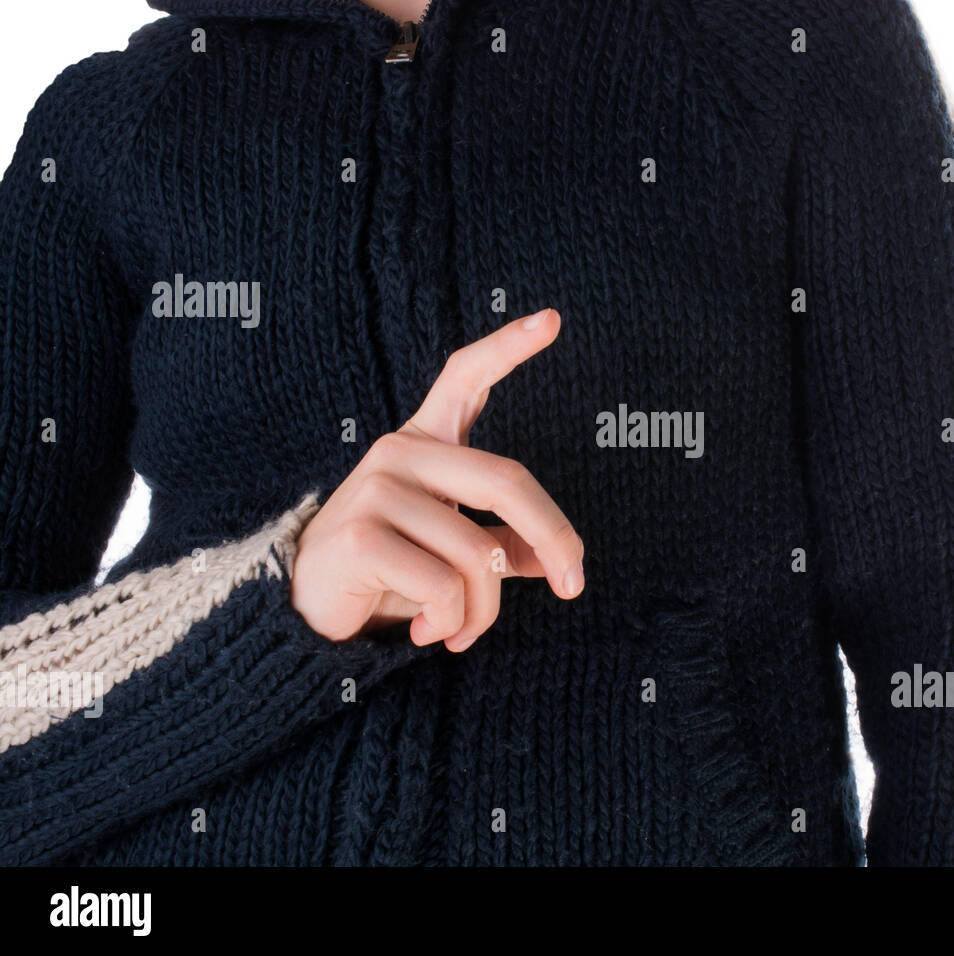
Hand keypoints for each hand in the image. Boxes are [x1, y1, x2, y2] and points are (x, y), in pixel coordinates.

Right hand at [289, 308, 583, 649]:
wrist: (305, 615)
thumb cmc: (386, 575)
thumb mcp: (451, 553)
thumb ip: (501, 546)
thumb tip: (559, 563)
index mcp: (425, 444)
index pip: (465, 378)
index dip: (507, 347)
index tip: (552, 320)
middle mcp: (400, 452)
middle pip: (506, 481)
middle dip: (554, 537)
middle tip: (575, 585)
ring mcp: (377, 489)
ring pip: (477, 552)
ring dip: (483, 610)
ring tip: (460, 632)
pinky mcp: (361, 534)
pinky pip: (442, 585)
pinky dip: (449, 622)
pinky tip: (425, 632)